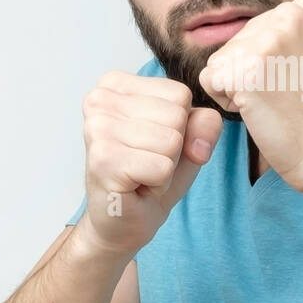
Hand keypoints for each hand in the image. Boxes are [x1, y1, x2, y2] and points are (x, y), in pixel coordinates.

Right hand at [78, 71, 222, 256]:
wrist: (125, 219)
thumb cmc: (150, 173)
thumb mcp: (187, 139)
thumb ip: (204, 124)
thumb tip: (199, 143)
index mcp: (115, 84)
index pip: (180, 94)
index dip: (179, 126)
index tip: (152, 142)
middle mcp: (99, 100)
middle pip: (176, 116)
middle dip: (172, 148)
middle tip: (146, 162)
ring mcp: (97, 128)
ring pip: (171, 142)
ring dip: (164, 167)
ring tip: (141, 173)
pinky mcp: (102, 160)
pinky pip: (162, 168)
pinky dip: (158, 183)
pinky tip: (135, 185)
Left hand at [197, 0, 302, 199]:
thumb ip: (295, 33)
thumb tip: (261, 30)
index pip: (260, 27)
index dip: (271, 60)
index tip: (300, 79)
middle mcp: (289, 14)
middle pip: (238, 41)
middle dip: (253, 72)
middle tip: (288, 97)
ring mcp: (267, 40)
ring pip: (221, 60)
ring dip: (239, 87)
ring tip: (276, 104)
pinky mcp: (244, 70)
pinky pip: (210, 80)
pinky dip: (227, 102)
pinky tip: (260, 112)